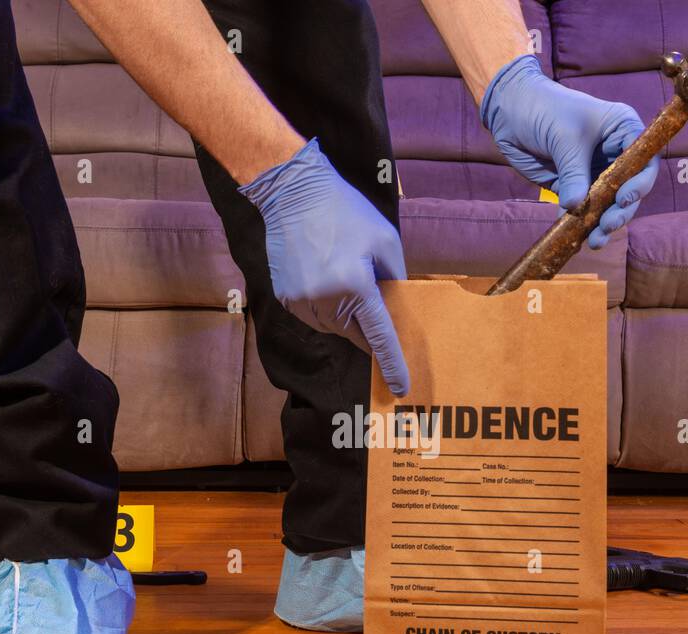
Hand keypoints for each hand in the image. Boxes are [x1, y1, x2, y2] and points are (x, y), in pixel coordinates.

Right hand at [240, 139, 409, 395]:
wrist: (292, 192)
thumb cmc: (345, 211)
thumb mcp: (385, 239)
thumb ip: (394, 277)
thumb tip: (395, 307)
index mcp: (356, 286)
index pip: (379, 336)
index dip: (392, 363)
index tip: (401, 388)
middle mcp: (326, 300)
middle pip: (356, 335)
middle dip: (368, 329)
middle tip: (371, 306)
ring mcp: (302, 302)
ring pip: (334, 329)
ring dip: (345, 317)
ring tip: (343, 279)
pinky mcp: (286, 298)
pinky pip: (314, 318)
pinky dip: (325, 309)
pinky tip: (325, 279)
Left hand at [481, 54, 657, 247]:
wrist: (509, 111)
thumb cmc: (544, 110)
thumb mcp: (564, 138)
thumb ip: (574, 173)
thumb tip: (577, 207)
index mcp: (622, 130)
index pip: (645, 160)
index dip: (640, 182)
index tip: (623, 198)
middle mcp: (615, 153)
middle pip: (630, 188)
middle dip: (621, 210)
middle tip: (607, 225)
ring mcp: (596, 172)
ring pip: (609, 204)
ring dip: (603, 223)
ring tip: (595, 240)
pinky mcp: (574, 186)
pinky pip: (583, 209)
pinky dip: (579, 224)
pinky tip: (573, 236)